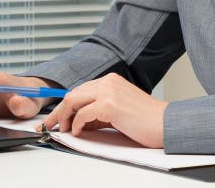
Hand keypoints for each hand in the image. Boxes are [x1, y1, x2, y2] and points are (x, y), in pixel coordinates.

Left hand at [43, 73, 166, 147]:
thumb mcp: (117, 112)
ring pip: (73, 100)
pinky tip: (78, 132)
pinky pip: (82, 114)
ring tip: (62, 130)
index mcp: (110, 80)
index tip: (56, 118)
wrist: (165, 124)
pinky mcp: (109, 104)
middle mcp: (108, 82)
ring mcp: (108, 91)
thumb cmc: (146, 121)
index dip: (65, 105)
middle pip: (72, 94)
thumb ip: (98, 113)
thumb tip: (79, 122)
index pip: (79, 90)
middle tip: (50, 125)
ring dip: (63, 117)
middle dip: (58, 111)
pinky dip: (76, 124)